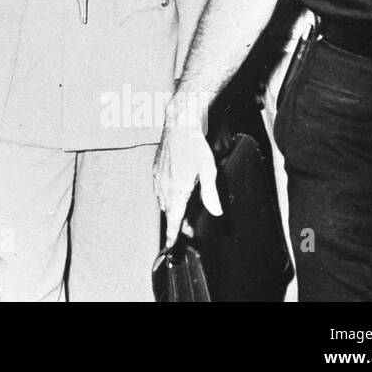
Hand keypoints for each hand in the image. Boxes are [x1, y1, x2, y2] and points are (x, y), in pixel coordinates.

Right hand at [153, 94, 221, 247]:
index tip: (170, 247)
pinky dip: (166, 197)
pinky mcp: (155, 170)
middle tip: (190, 231)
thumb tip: (216, 213)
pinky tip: (175, 193)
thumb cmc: (195, 146)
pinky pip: (159, 190)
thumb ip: (211, 194)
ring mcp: (157, 178)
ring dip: (172, 210)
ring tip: (184, 212)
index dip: (172, 235)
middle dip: (177, 224)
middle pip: (169, 213)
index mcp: (176, 189)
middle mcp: (164, 186)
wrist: (178, 125)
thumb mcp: (208, 171)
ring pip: (163, 202)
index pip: (173, 219)